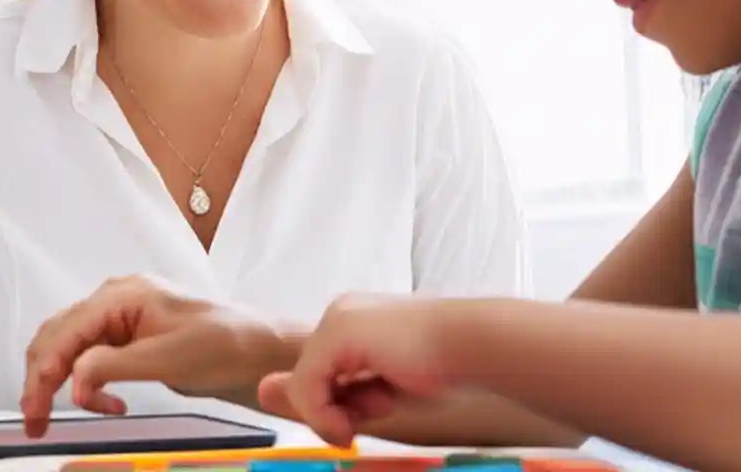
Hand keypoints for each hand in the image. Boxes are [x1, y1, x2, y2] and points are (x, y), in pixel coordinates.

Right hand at [20, 276, 294, 436]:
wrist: (256, 349)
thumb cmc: (224, 343)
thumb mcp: (166, 358)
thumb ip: (112, 365)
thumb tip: (71, 378)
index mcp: (122, 295)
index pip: (66, 331)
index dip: (45, 370)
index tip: (36, 407)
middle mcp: (115, 300)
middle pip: (57, 337)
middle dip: (41, 380)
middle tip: (36, 421)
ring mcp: (119, 319)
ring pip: (67, 349)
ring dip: (58, 383)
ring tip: (60, 416)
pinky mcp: (126, 340)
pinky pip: (88, 359)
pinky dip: (85, 384)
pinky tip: (106, 403)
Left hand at [256, 295, 450, 446]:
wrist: (476, 345)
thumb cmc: (445, 366)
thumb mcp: (382, 388)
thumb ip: (334, 395)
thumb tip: (263, 391)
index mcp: (354, 321)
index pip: (321, 375)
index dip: (340, 405)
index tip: (372, 413)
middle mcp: (340, 314)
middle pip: (310, 379)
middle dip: (336, 407)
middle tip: (380, 408)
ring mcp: (337, 321)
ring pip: (304, 384)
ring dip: (331, 414)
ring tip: (381, 407)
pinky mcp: (339, 334)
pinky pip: (307, 386)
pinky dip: (322, 414)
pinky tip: (349, 426)